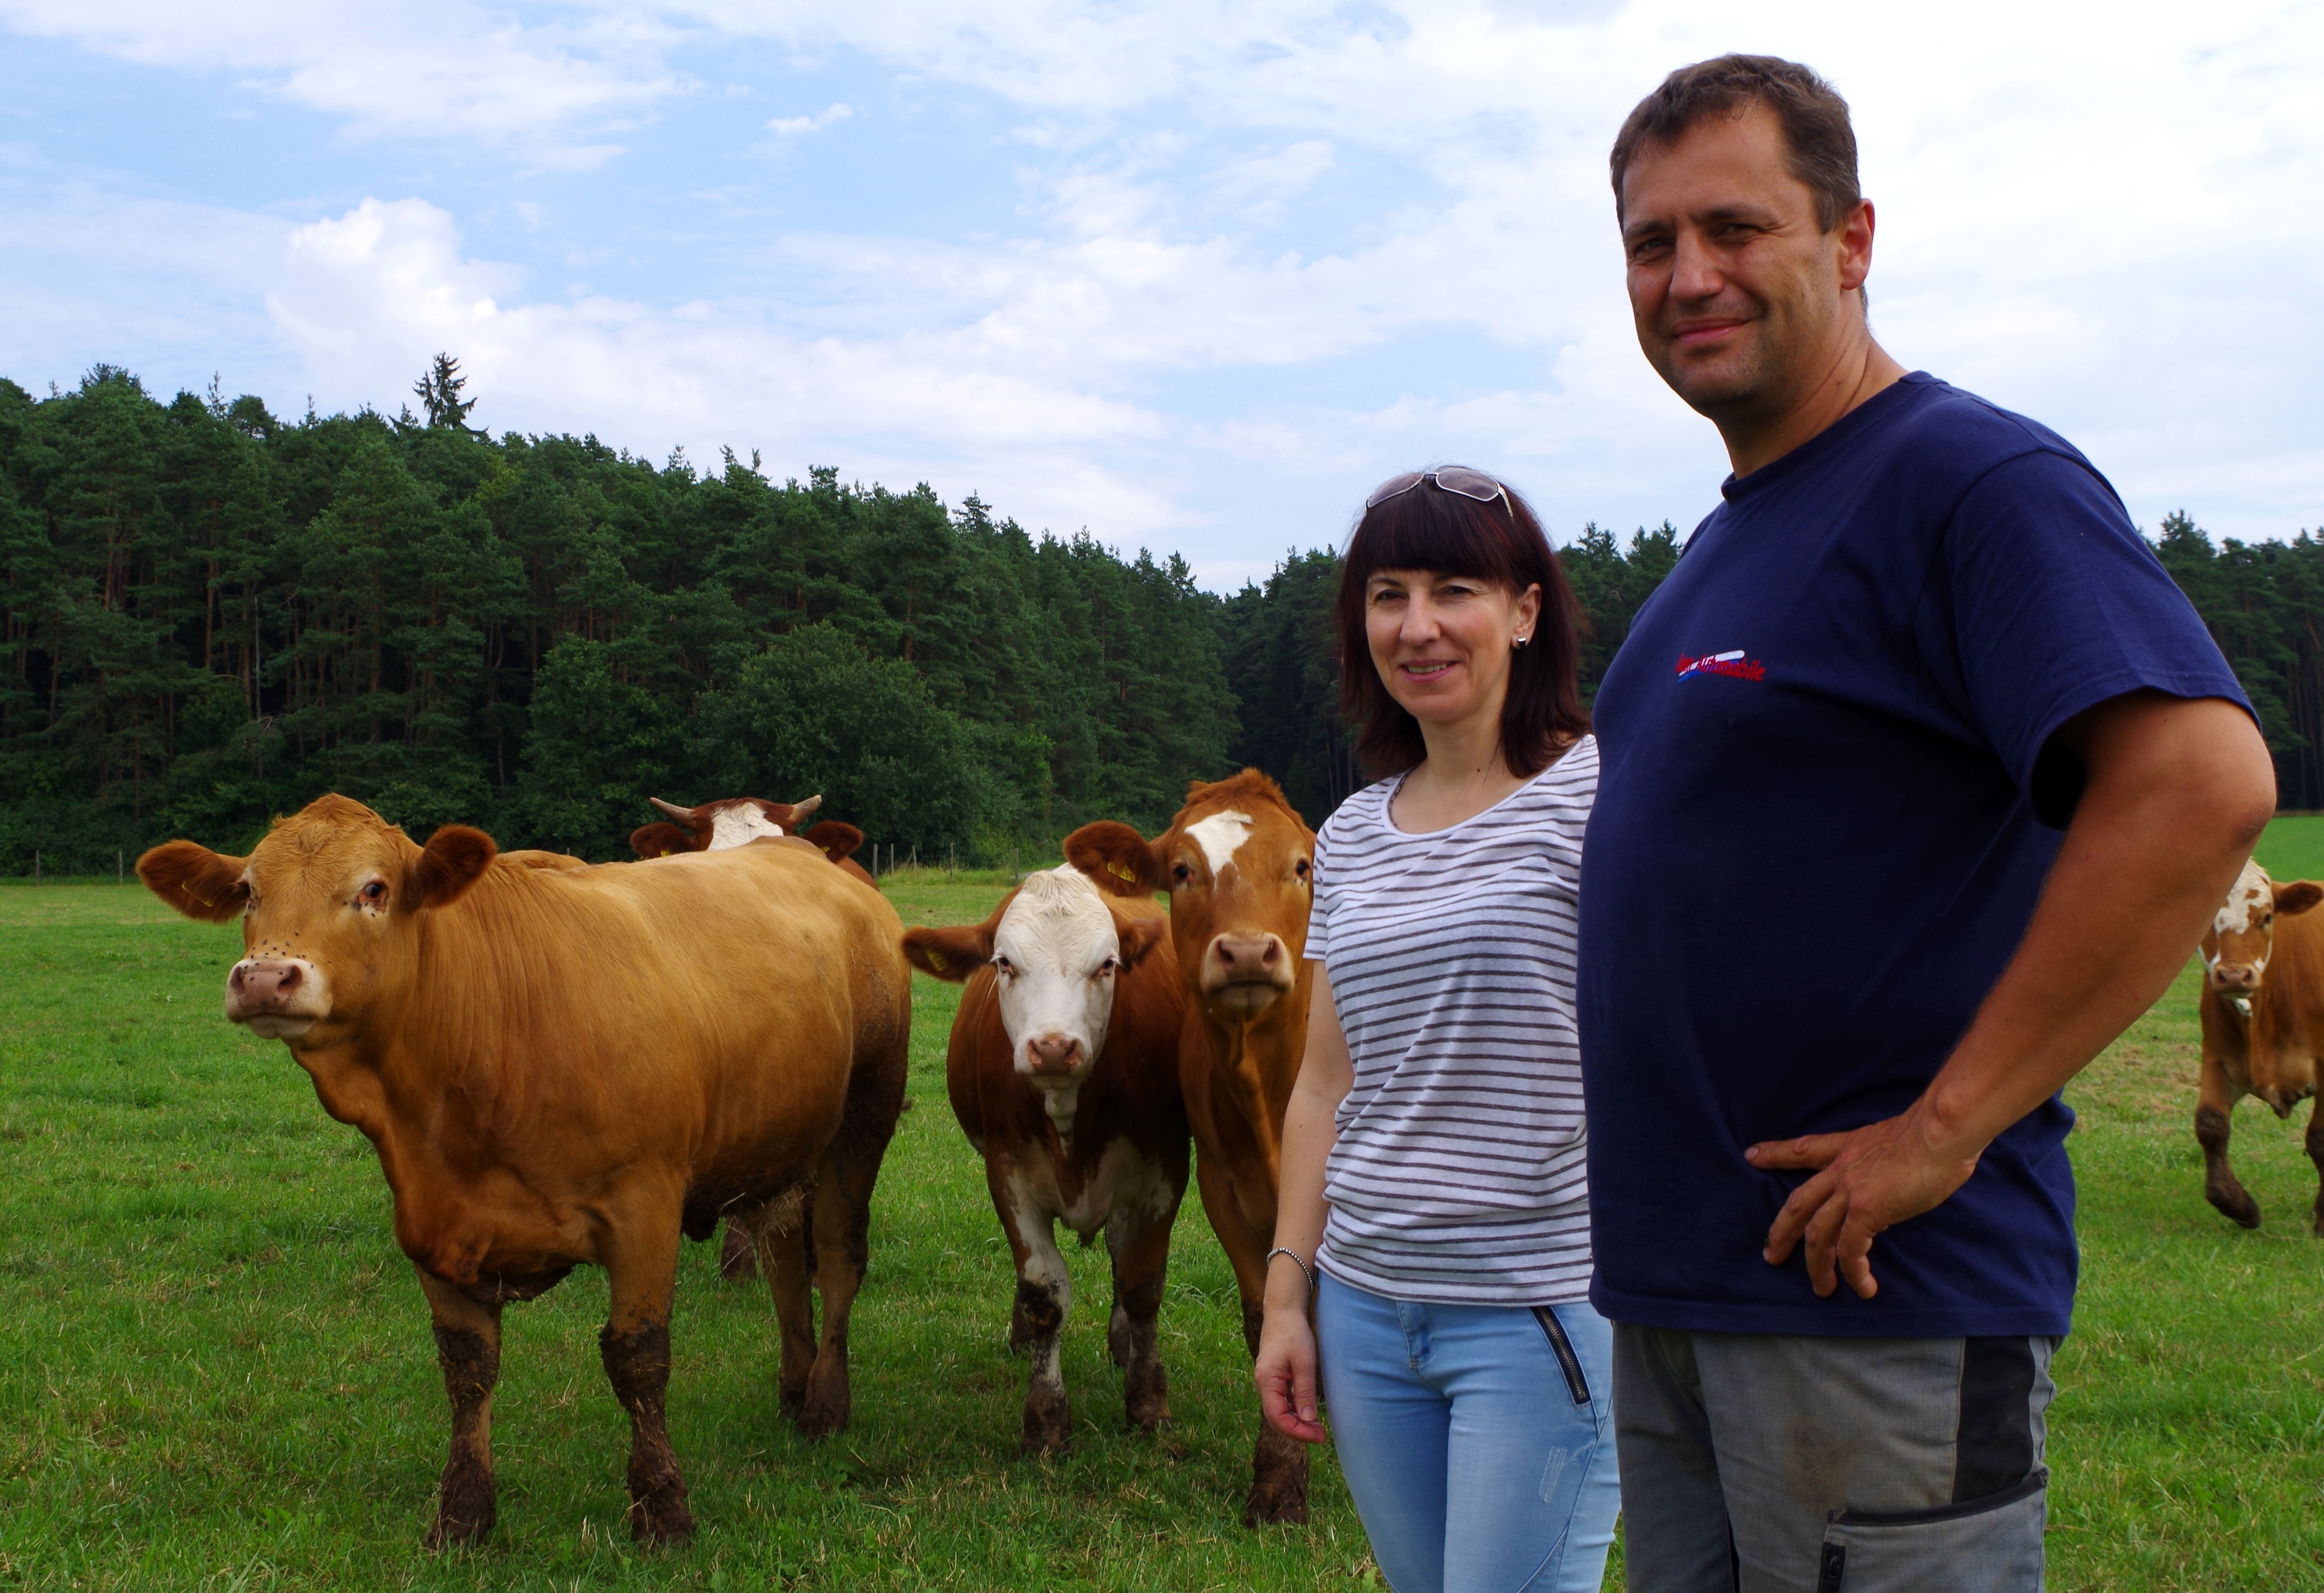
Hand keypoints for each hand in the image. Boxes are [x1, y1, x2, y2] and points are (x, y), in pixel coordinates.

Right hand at [1253, 1301, 1326, 1443]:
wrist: (1283, 1311)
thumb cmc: (1293, 1332)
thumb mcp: (1304, 1362)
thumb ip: (1305, 1391)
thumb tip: (1309, 1419)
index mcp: (1267, 1381)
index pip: (1278, 1417)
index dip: (1297, 1432)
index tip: (1318, 1436)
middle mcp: (1264, 1384)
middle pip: (1277, 1418)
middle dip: (1298, 1431)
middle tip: (1322, 1436)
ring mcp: (1268, 1382)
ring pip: (1279, 1411)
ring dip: (1297, 1422)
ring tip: (1318, 1428)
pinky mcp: (1275, 1378)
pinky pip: (1282, 1401)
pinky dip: (1295, 1411)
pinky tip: (1308, 1413)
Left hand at [1747, 1107, 1982, 1299]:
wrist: (1942, 1132)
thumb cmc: (1933, 1134)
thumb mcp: (1894, 1141)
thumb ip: (1880, 1165)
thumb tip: (1884, 1193)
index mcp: (1847, 1150)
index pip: (1804, 1150)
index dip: (1776, 1154)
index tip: (1752, 1155)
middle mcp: (1841, 1170)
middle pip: (1798, 1205)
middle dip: (1780, 1232)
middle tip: (1770, 1255)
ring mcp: (1849, 1191)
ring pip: (1818, 1235)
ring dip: (1817, 1267)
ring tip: (1823, 1289)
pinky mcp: (1866, 1211)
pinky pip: (1850, 1250)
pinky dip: (1854, 1272)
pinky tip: (1864, 1288)